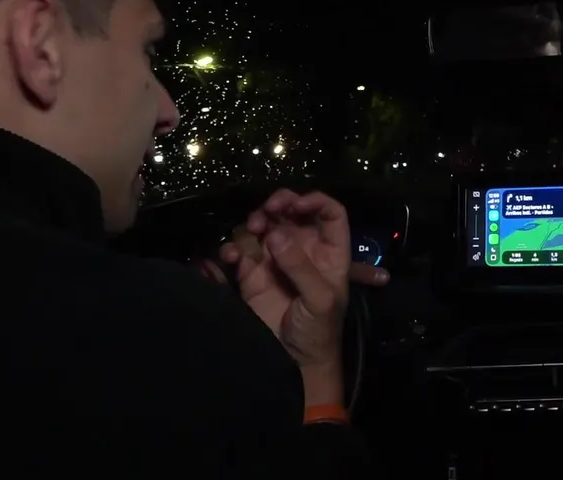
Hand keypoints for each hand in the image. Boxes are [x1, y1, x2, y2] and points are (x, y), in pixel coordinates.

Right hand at [207, 190, 383, 403]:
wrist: (294, 362)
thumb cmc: (319, 331)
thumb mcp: (319, 299)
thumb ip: (300, 266)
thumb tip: (276, 235)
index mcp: (329, 252)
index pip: (330, 213)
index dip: (316, 201)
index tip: (297, 203)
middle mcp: (303, 249)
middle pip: (292, 212)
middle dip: (280, 204)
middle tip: (268, 209)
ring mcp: (276, 259)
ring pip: (264, 226)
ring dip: (255, 223)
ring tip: (254, 231)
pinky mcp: (252, 273)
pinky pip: (240, 250)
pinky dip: (233, 248)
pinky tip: (232, 257)